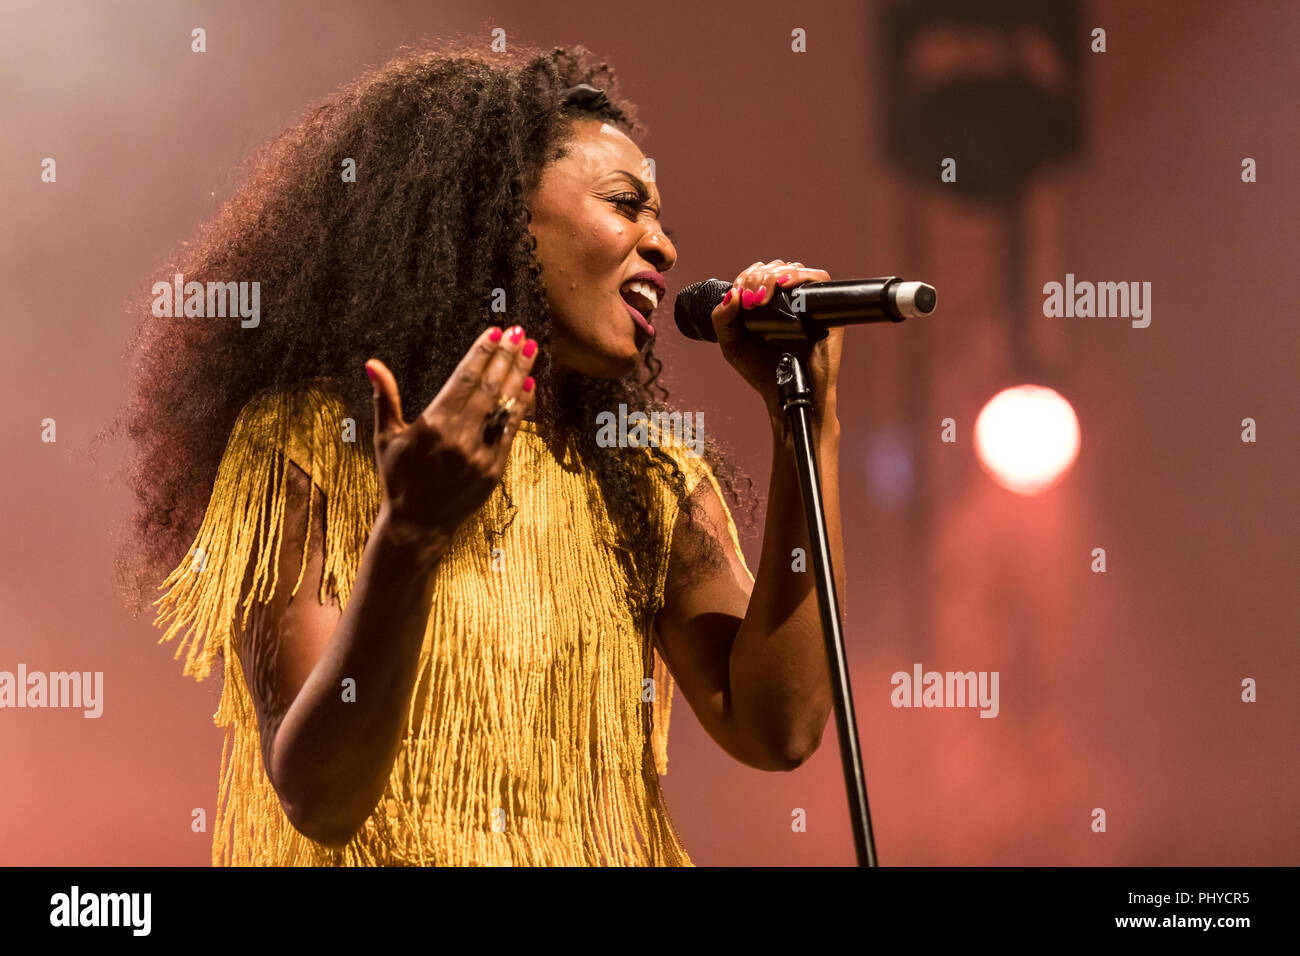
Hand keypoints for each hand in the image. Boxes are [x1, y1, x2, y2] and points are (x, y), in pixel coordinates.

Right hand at [364, 325, 537, 554]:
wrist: (417, 525)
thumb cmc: (397, 478)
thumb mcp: (386, 437)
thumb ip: (385, 397)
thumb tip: (372, 364)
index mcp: (433, 425)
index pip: (464, 379)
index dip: (482, 353)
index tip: (496, 332)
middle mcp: (459, 438)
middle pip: (489, 388)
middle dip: (506, 357)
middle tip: (520, 331)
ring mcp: (480, 455)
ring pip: (505, 407)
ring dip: (520, 375)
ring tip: (532, 348)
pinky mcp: (494, 470)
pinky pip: (512, 431)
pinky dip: (521, 407)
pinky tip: (529, 385)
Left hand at [710, 260, 842, 422]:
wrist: (784, 392)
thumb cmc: (763, 371)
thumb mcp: (732, 345)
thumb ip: (723, 320)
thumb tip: (731, 294)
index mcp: (768, 303)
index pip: (759, 272)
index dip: (746, 277)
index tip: (739, 297)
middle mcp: (788, 299)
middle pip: (775, 267)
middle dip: (757, 278)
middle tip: (750, 301)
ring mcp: (807, 302)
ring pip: (793, 268)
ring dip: (773, 276)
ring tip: (761, 298)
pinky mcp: (826, 310)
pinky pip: (819, 279)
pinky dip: (800, 276)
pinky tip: (784, 285)